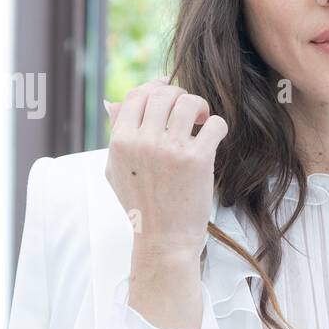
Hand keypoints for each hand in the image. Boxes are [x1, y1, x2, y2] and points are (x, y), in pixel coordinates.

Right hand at [104, 78, 228, 260]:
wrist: (164, 240)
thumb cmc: (140, 206)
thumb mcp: (116, 171)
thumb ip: (115, 136)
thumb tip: (110, 103)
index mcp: (121, 142)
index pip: (136, 96)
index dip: (154, 88)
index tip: (168, 94)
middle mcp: (143, 142)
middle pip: (163, 94)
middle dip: (179, 95)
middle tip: (188, 111)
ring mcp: (171, 150)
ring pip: (189, 102)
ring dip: (199, 107)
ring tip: (201, 122)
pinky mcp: (198, 160)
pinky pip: (214, 124)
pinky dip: (217, 125)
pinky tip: (214, 137)